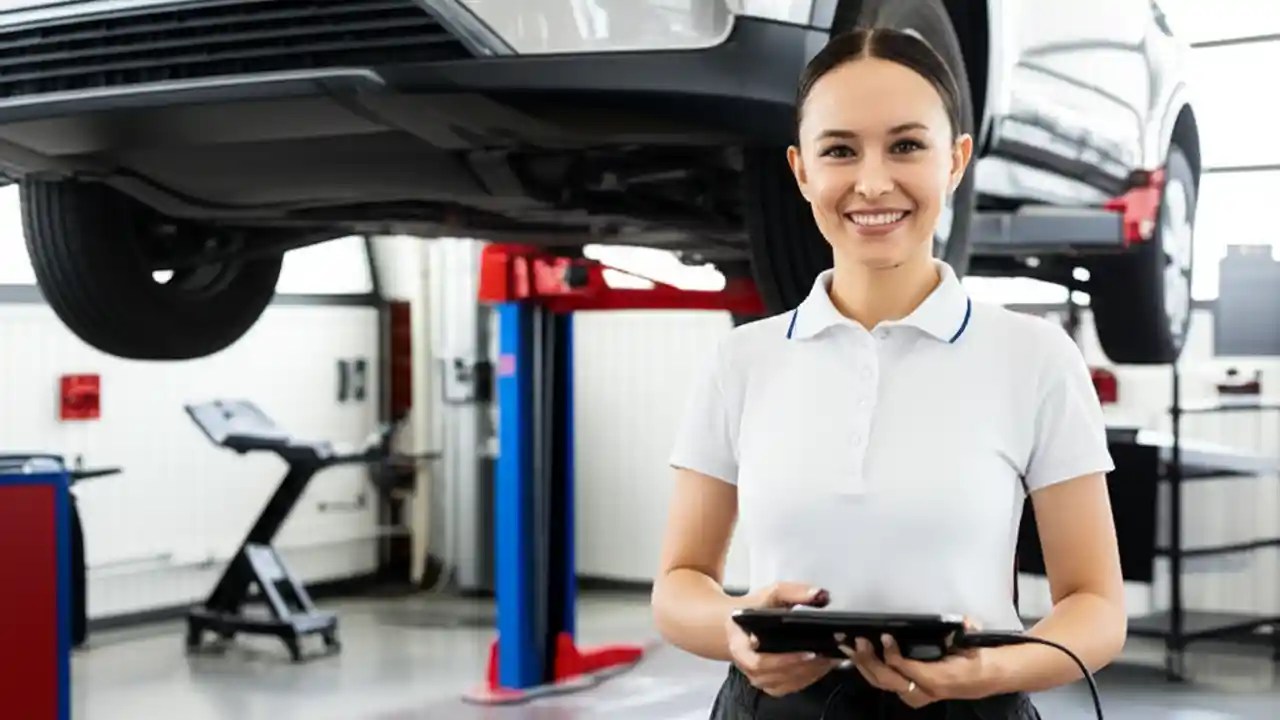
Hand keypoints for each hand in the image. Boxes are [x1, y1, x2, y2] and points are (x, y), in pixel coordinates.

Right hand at [725, 582, 838, 696]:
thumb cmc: (755, 608)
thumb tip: (820, 595)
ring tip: (831, 659)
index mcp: (739, 644)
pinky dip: (809, 678)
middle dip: (805, 666)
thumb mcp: (771, 593)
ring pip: (785, 684)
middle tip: (829, 655)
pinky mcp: (770, 684)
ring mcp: (758, 677)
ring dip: (810, 673)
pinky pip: (790, 687)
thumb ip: (794, 592)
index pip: (759, 661)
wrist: (741, 623)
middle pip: (776, 675)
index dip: (784, 660)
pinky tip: (824, 666)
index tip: (809, 652)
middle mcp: (746, 666)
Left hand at [838, 618, 992, 708]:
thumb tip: (965, 622)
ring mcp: (911, 692)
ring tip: (848, 645)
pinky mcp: (903, 688)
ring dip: (862, 663)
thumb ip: (965, 631)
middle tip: (859, 640)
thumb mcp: (967, 640)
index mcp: (936, 680)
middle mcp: (921, 691)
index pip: (907, 670)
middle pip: (887, 679)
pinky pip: (881, 680)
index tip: (885, 636)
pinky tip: (855, 653)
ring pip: (880, 682)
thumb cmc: (972, 657)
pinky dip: (866, 667)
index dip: (893, 655)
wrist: (983, 675)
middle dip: (869, 660)